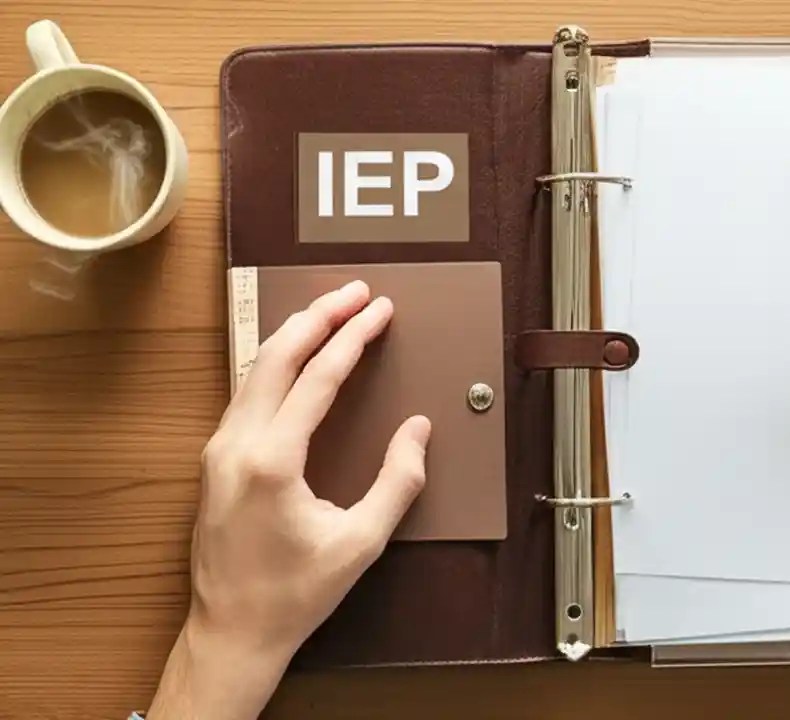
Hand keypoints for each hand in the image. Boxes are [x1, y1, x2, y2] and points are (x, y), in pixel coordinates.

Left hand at [147, 280, 431, 719]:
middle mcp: (236, 445)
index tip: (380, 310)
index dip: (354, 338)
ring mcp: (218, 451)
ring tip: (330, 311)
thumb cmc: (295, 594)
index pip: (318, 378)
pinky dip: (276, 362)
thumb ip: (397, 481)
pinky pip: (245, 392)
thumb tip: (417, 430)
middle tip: (356, 291)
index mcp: (272, 461)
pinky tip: (296, 356)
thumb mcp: (361, 542)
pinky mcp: (215, 461)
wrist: (233, 632)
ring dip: (294, 334)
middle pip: (276, 356)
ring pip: (254, 369)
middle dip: (319, 315)